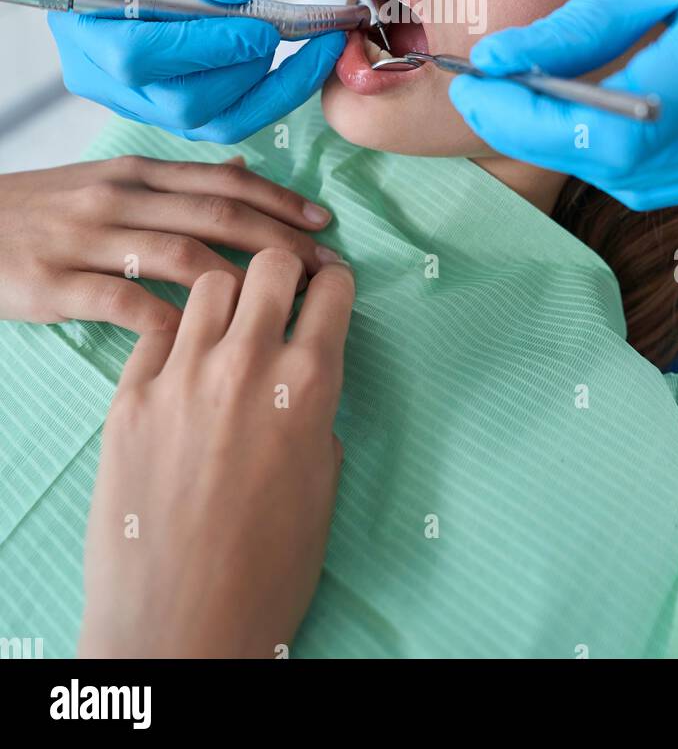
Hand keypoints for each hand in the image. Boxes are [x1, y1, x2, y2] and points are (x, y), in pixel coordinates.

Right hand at [0, 154, 339, 332]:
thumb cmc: (42, 209)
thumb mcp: (107, 179)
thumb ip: (173, 180)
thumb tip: (242, 170)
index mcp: (135, 173)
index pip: (224, 182)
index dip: (279, 202)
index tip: (324, 224)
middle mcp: (118, 198)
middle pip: (216, 215)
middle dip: (279, 241)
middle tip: (323, 268)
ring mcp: (86, 239)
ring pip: (180, 253)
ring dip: (241, 280)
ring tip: (281, 306)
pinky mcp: (53, 283)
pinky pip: (123, 300)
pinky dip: (167, 318)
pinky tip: (206, 340)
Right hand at [49, 0, 344, 140]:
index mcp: (86, 40)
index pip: (138, 58)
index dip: (202, 46)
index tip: (258, 26)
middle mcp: (112, 89)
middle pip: (181, 103)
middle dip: (240, 68)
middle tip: (274, 32)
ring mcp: (148, 111)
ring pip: (214, 124)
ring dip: (267, 87)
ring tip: (291, 45)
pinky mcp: (181, 121)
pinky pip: (233, 124)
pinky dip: (274, 97)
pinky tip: (301, 68)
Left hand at [78, 247, 353, 658]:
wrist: (181, 628)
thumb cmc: (268, 571)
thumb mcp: (323, 484)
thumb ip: (319, 413)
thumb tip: (307, 378)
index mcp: (309, 384)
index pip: (331, 290)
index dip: (335, 287)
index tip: (329, 293)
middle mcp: (246, 364)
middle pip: (269, 264)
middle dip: (284, 273)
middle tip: (283, 298)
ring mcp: (180, 377)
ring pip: (208, 284)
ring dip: (229, 299)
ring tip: (229, 332)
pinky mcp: (128, 399)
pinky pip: (155, 335)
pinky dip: (175, 341)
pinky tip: (182, 371)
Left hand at [449, 0, 677, 208]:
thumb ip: (585, 22)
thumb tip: (500, 60)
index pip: (617, 126)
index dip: (532, 119)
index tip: (473, 87)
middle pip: (624, 164)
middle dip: (537, 132)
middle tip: (485, 88)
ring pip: (642, 181)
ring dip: (572, 146)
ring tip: (527, 93)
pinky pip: (673, 177)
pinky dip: (618, 152)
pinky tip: (590, 109)